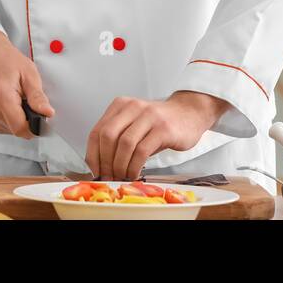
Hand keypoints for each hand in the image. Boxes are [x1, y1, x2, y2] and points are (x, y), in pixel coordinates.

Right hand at [0, 30, 53, 137]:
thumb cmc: (5, 60)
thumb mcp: (29, 73)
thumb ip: (38, 97)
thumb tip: (48, 114)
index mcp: (1, 98)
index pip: (21, 128)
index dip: (36, 125)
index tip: (42, 115)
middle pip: (17, 130)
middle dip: (29, 120)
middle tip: (29, 100)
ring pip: (12, 130)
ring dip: (21, 119)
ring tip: (18, 98)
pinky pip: (5, 127)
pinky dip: (12, 118)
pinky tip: (12, 102)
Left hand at [85, 91, 229, 179]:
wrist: (189, 113)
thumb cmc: (159, 123)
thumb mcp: (135, 124)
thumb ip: (118, 138)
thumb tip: (100, 166)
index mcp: (120, 105)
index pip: (97, 131)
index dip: (93, 155)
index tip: (95, 171)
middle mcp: (133, 107)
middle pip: (108, 136)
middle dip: (105, 162)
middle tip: (109, 176)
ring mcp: (149, 116)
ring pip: (124, 144)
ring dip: (120, 166)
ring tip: (122, 176)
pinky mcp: (163, 128)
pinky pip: (142, 151)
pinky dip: (135, 166)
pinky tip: (135, 173)